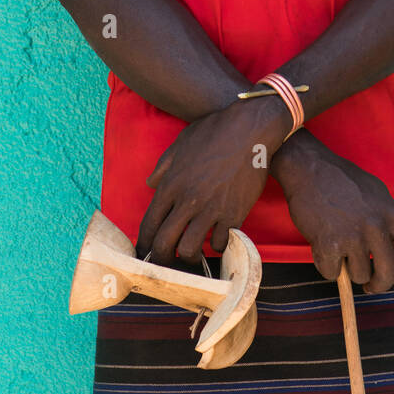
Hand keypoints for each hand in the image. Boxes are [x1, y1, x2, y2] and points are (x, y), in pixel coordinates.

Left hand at [137, 94, 292, 264]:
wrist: (249, 129)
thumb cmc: (214, 132)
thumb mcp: (180, 144)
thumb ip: (163, 167)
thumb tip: (151, 184)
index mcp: (171, 184)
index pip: (149, 224)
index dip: (144, 244)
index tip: (145, 253)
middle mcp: (187, 200)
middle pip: (165, 243)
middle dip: (161, 259)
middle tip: (165, 264)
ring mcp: (211, 209)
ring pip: (191, 249)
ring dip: (189, 256)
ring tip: (192, 253)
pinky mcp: (234, 213)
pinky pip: (221, 242)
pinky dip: (218, 245)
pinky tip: (218, 239)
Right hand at [270, 129, 393, 294]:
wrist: (308, 167)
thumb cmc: (341, 181)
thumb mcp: (377, 195)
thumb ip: (390, 224)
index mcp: (392, 213)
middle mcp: (377, 225)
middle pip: (388, 273)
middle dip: (378, 285)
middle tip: (369, 286)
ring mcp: (354, 235)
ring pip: (359, 275)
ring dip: (347, 268)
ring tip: (337, 245)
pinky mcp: (330, 243)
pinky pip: (331, 273)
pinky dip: (325, 265)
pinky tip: (320, 244)